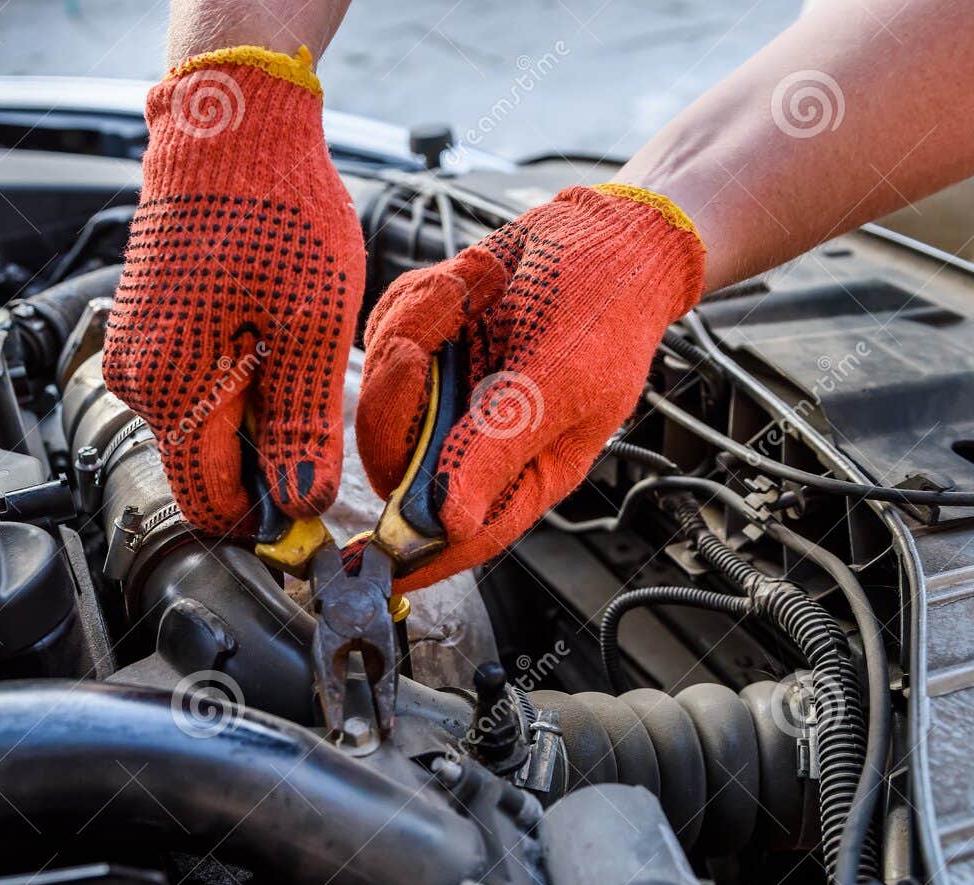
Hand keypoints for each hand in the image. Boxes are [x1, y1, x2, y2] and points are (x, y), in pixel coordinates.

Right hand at [103, 47, 363, 535]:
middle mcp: (137, 380)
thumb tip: (301, 502)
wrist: (230, 124)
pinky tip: (275, 344)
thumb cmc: (274, 207)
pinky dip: (238, 387)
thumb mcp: (313, 325)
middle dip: (265, 467)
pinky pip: (193, 388)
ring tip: (301, 366)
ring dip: (256, 424)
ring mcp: (136, 352)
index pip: (211, 500)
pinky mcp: (148, 329)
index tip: (315, 511)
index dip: (266, 519)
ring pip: (202, 429)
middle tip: (324, 427)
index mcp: (172, 387)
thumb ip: (304, 424)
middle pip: (205, 468)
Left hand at [356, 185, 705, 590]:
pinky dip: (418, 302)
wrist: (604, 230)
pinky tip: (467, 280)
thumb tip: (451, 522)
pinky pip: (389, 334)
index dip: (414, 554)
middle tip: (413, 346)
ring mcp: (449, 394)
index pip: (462, 532)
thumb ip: (499, 450)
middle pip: (401, 458)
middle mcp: (478, 442)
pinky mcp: (429, 348)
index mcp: (524, 470)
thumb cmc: (605, 310)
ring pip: (386, 390)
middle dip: (397, 401)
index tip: (368, 565)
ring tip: (466, 288)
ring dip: (414, 330)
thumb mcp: (559, 381)